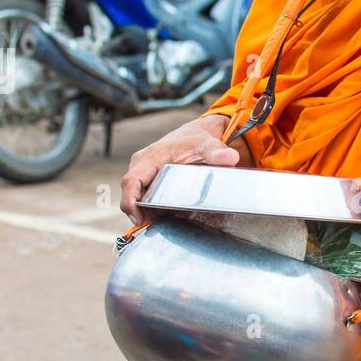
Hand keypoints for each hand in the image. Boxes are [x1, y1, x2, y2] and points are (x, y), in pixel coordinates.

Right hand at [120, 114, 247, 223]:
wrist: (196, 135)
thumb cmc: (198, 140)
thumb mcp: (208, 145)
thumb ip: (218, 153)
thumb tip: (231, 157)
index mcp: (149, 158)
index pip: (131, 182)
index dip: (130, 202)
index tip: (138, 218)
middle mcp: (141, 166)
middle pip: (131, 193)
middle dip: (137, 211)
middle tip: (153, 224)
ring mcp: (143, 174)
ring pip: (136, 198)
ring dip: (145, 212)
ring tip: (162, 221)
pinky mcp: (149, 181)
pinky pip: (144, 198)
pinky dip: (151, 209)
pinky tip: (164, 217)